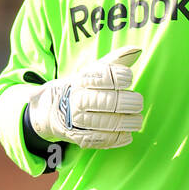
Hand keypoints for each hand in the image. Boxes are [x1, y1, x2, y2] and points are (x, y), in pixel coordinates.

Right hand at [28, 47, 143, 148]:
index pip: (104, 76)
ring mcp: (77, 120)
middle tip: (138, 102)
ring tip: (137, 120)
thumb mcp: (93, 71)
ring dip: (127, 122)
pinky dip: (118, 138)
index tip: (128, 79)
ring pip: (107, 123)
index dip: (121, 77)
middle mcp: (77, 99)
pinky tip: (127, 134)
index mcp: (81, 80)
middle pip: (108, 102)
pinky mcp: (79, 137)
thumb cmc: (81, 87)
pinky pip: (102, 140)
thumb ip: (116, 61)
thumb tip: (137, 49)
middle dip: (129, 102)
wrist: (50, 109)